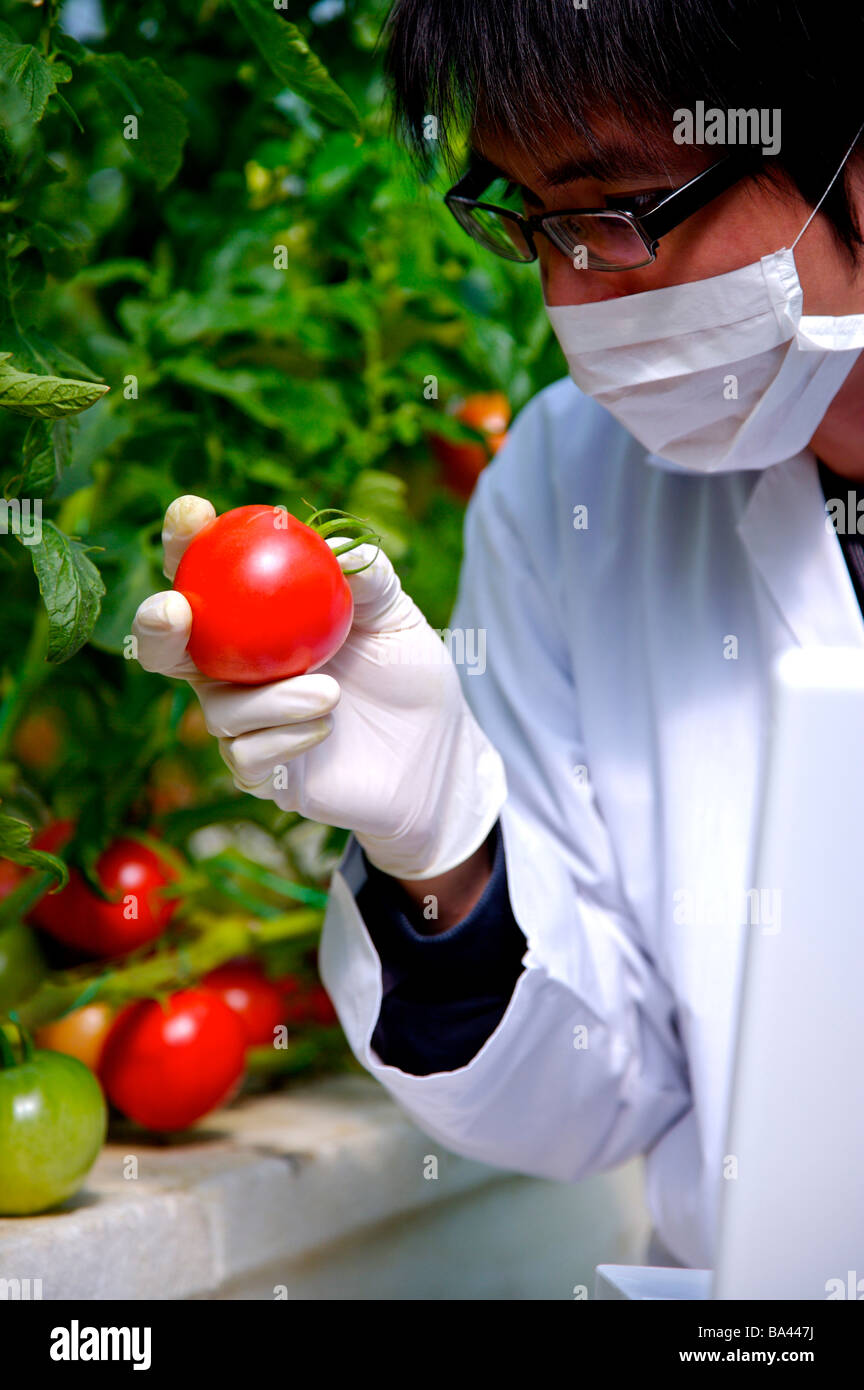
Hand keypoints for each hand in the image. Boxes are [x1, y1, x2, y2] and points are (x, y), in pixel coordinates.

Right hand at [132, 496, 505, 879]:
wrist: (436, 753)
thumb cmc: (410, 673)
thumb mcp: (396, 614)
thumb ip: (368, 577)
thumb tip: (336, 547)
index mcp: (256, 618)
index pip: (206, 574)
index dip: (186, 540)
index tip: (193, 512)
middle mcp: (236, 668)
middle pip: (169, 646)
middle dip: (156, 624)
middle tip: (175, 610)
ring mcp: (244, 723)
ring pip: (218, 709)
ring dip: (268, 698)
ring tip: (330, 691)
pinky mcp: (261, 773)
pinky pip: (246, 756)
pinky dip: (284, 737)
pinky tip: (325, 726)